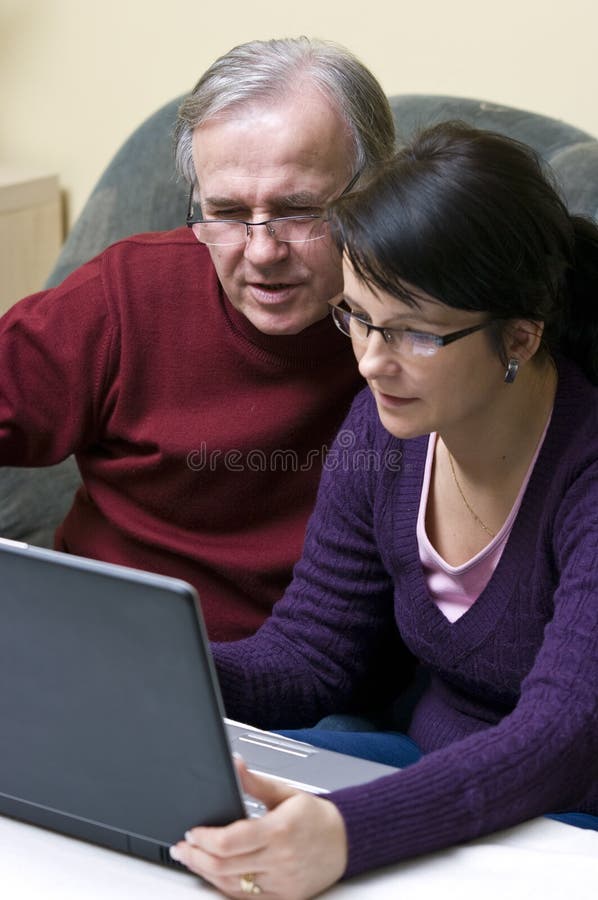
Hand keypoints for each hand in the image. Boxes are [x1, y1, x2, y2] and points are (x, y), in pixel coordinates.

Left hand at [169, 755, 347, 898]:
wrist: (346, 840)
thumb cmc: (316, 816)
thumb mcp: (286, 792)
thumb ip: (255, 782)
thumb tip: (234, 764)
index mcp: (279, 830)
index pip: (229, 841)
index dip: (204, 839)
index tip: (191, 832)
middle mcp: (280, 860)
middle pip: (224, 866)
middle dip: (196, 857)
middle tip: (181, 848)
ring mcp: (281, 882)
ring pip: (231, 885)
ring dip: (206, 872)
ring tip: (192, 860)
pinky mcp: (284, 897)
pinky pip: (246, 898)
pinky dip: (225, 887)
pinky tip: (214, 875)